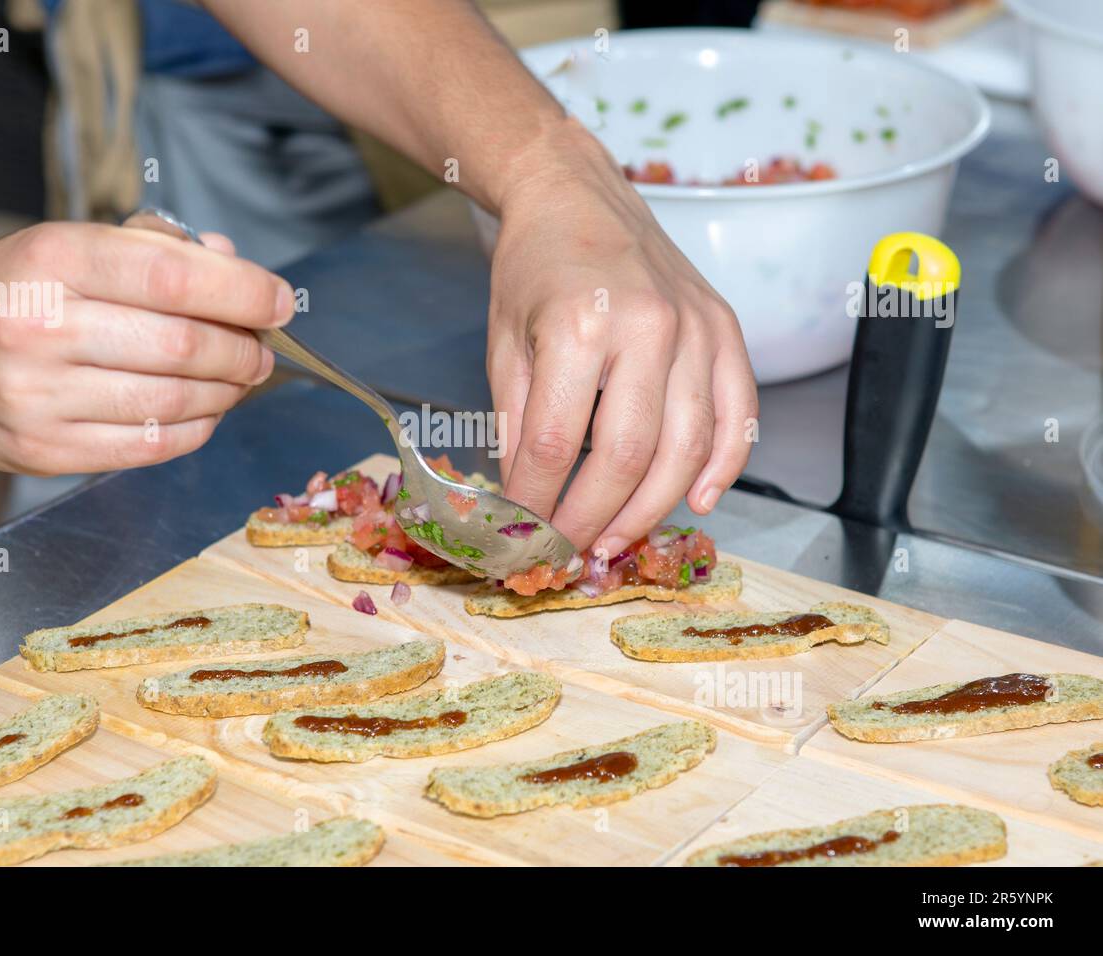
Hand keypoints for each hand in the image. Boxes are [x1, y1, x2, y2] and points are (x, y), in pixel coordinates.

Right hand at [0, 222, 292, 473]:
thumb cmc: (14, 290)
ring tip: (240, 379)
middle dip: (243, 349)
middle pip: (184, 346)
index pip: (175, 277)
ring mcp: (38, 397)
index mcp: (54, 261)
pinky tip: (207, 412)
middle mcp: (42, 328)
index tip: (280, 302)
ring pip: (174, 402)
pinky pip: (149, 447)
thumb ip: (156, 251)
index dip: (244, 292)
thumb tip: (237, 267)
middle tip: (261, 350)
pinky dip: (196, 430)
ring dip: (228, 393)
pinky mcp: (43, 451)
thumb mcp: (71, 245)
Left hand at [487, 119, 757, 554]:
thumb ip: (516, 426)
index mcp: (578, 326)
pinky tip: (702, 501)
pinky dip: (726, 465)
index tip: (524, 536)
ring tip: (620, 539)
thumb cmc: (533, 268)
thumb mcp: (503, 345)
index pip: (555, 444)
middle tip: (572, 552)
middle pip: (626, 456)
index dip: (537, 503)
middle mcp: (646, 327)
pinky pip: (740, 413)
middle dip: (595, 518)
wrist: (575, 192)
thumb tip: (526, 501)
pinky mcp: (725, 327)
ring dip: (654, 508)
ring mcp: (695, 327)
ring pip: (687, 447)